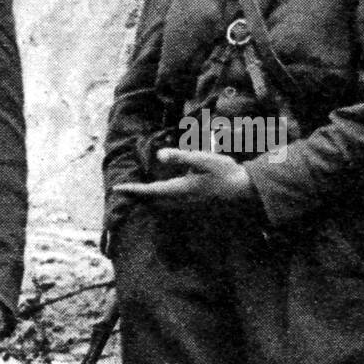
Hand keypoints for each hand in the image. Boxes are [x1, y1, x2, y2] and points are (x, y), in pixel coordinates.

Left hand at [112, 149, 252, 209]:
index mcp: (180, 189)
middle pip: (151, 202)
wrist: (245, 192)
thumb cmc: (225, 173)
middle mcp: (181, 202)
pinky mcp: (195, 207)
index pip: (149, 191)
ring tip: (136, 196)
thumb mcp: (203, 160)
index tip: (117, 189)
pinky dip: (159, 204)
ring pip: (160, 207)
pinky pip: (170, 208)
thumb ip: (181, 157)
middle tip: (121, 192)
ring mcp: (188, 207)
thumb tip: (159, 155)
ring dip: (147, 201)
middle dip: (136, 197)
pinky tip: (160, 200)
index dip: (132, 190)